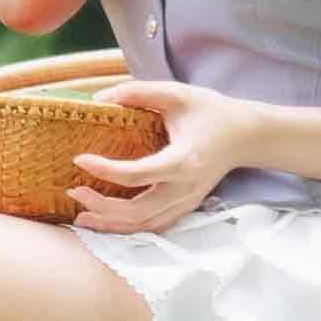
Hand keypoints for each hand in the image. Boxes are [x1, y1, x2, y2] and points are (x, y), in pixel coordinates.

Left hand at [68, 78, 256, 232]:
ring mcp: (186, 201)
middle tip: (74, 192)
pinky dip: (128, 228)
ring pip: (144, 225)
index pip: (137, 174)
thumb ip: (138, 92)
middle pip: (137, 212)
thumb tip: (99, 98)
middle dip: (102, 207)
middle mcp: (184, 188)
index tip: (79, 159)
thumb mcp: (176, 93)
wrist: (245, 135)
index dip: (105, 170)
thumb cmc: (211, 111)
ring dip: (110, 224)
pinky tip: (107, 221)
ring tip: (80, 216)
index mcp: (183, 160)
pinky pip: (154, 226)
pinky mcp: (186, 206)